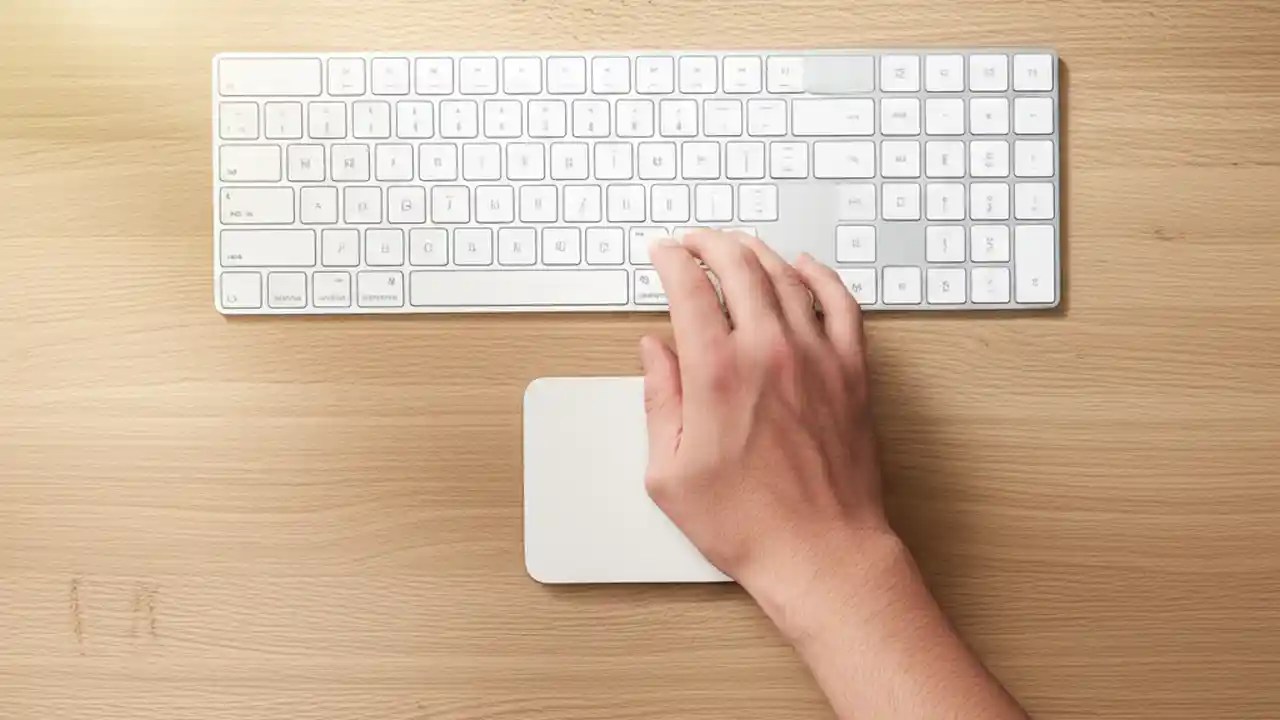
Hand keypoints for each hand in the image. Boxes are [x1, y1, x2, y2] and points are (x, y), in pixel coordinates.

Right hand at [640, 230, 890, 598]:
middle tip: (694, 241)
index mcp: (717, 373)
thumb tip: (655, 353)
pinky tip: (805, 267)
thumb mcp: (668, 473)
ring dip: (756, 251)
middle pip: (738, 267)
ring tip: (737, 245)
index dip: (671, 260)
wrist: (821, 552)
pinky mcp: (851, 372)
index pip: (689, 288)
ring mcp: (817, 357)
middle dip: (709, 243)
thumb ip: (658, 401)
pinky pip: (841, 304)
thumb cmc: (747, 523)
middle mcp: (769, 352)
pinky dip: (820, 276)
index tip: (662, 253)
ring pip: (785, 276)